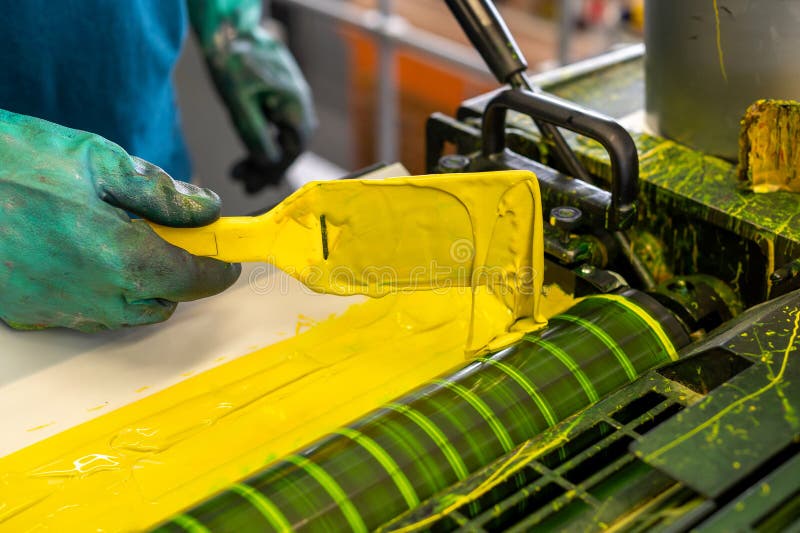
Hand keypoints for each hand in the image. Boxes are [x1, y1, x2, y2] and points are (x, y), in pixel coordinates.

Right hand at [0, 110, 240, 331]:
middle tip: (172, 238)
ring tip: (124, 240)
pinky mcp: (32, 313)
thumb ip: (160, 192)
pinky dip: (104, 292)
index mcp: (123, 257)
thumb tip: (204, 209)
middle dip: (179, 276)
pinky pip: (87, 313)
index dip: (218, 270)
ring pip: (126, 312)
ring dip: (142, 286)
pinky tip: (86, 255)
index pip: (194, 280)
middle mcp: (96, 295)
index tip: (228, 258)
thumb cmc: (11, 163)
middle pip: (163, 302)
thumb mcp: (98, 160)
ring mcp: (61, 310)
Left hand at [189, 0, 316, 191]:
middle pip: (289, 146)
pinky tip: (248, 152)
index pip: (292, 150)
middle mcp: (299, 102)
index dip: (272, 170)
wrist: (229, 26)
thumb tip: (267, 164)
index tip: (252, 184)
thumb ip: (254, 135)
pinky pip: (278, 124)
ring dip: (264, 156)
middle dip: (266, 168)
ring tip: (243, 175)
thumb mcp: (238, 103)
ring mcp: (292, 97)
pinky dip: (264, 139)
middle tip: (245, 186)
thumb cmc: (232, 60)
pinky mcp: (281, 93)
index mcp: (294, 105)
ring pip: (283, 136)